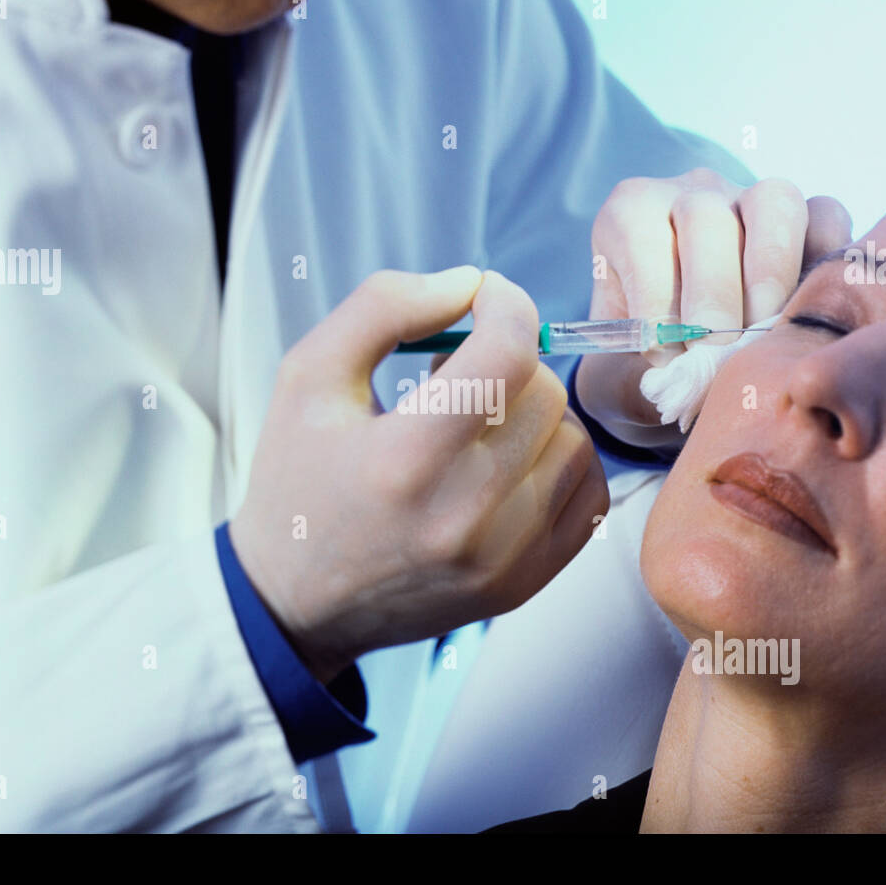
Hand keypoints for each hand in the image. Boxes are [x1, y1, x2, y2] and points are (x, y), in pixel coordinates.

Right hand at [231, 266, 609, 682]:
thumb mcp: (307, 376)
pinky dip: (559, 463)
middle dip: (508, 363)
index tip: (483, 298)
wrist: (296, 601)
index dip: (506, 305)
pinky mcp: (524, 584)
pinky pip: (589, 493)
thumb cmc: (298, 479)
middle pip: (543, 393)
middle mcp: (463, 518)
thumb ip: (383, 308)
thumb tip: (469, 283)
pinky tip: (510, 461)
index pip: (507, 355)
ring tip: (478, 424)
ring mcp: (502, 560)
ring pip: (574, 441)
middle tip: (457, 375)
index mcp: (404, 461)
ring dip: (536, 414)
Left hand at [575, 169, 851, 447]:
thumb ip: (639, 383)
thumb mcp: (622, 380)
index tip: (662, 353)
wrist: (686, 364)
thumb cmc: (644, 366)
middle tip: (716, 351)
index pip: (638, 229)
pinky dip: (825, 266)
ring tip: (763, 338)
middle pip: (707, 215)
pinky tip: (807, 321)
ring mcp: (754, 198)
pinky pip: (829, 220)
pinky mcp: (810, 218)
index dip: (653, 294)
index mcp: (632, 213)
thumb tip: (681, 385)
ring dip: (772, 274)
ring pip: (774, 203)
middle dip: (713, 291)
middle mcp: (692, 193)